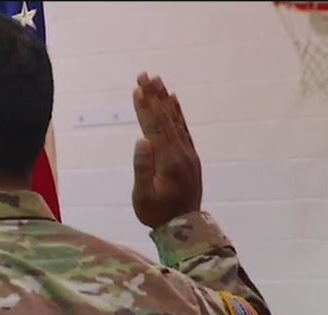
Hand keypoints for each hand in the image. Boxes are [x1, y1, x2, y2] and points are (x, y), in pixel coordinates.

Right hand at [131, 73, 202, 228]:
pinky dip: (177, 112)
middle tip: (145, 74)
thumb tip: (141, 140)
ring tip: (157, 80)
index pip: (154, 128)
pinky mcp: (190, 156)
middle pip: (165, 118)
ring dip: (165, 99)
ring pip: (175, 120)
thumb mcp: (143, 197)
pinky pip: (183, 128)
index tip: (137, 89)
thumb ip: (142, 169)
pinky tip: (173, 100)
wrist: (185, 227)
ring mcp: (188, 153)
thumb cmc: (157, 214)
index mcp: (167, 161)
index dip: (145, 108)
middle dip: (154, 96)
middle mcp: (181, 152)